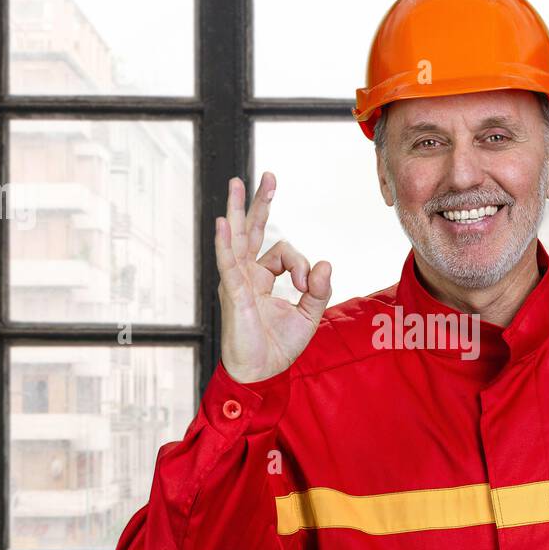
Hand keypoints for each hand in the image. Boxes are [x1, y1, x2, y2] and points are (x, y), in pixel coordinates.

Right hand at [215, 172, 332, 382]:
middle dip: (260, 202)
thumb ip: (319, 289)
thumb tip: (325, 262)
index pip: (284, 252)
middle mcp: (246, 274)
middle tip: (269, 175)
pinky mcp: (233, 294)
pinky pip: (227, 263)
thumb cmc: (278, 346)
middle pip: (252, 230)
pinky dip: (225, 243)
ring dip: (238, 209)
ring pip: (237, 238)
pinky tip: (223, 223)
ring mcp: (237, 281)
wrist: (262, 373)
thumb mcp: (308, 315)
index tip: (306, 286)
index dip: (301, 264)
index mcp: (262, 277)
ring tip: (236, 181)